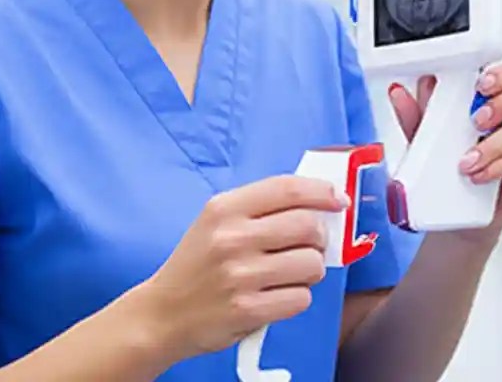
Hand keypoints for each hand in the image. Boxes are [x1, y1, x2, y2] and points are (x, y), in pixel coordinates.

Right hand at [139, 175, 348, 359]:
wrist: (162, 313)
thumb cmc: (197, 265)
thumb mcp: (216, 223)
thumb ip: (260, 209)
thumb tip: (318, 203)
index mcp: (224, 208)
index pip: (288, 189)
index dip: (321, 192)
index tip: (338, 200)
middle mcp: (232, 238)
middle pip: (308, 226)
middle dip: (319, 238)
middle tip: (309, 246)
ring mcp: (240, 275)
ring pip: (312, 264)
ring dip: (310, 271)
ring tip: (288, 275)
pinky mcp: (248, 309)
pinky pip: (301, 298)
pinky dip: (296, 298)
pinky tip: (275, 296)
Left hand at [389, 60, 501, 238]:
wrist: (458, 212)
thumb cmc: (453, 165)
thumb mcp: (430, 136)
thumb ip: (419, 114)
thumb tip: (399, 92)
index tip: (479, 83)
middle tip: (477, 118)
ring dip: (496, 141)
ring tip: (468, 158)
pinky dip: (499, 166)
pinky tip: (479, 174)